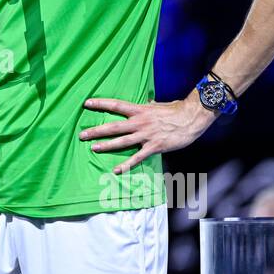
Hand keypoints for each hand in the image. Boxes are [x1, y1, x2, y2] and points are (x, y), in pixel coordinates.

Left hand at [79, 96, 215, 173]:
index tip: (87, 103)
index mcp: (139, 110)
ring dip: (106, 146)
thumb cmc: (175, 110)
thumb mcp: (157, 105)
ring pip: (122, 142)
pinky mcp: (154, 147)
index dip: (101, 104)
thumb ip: (148, 106)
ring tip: (93, 148)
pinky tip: (117, 170)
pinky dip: (127, 165)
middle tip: (82, 134)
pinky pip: (137, 157)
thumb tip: (144, 103)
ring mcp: (146, 135)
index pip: (116, 105)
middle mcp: (140, 122)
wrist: (191, 118)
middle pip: (114, 127)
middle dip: (97, 131)